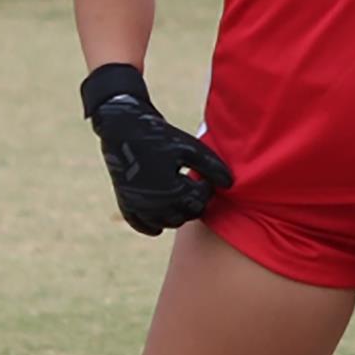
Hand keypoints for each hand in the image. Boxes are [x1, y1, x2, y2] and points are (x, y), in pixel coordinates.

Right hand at [81, 64, 232, 235]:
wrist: (123, 128)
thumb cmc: (161, 137)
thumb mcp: (190, 148)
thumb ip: (212, 167)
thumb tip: (230, 184)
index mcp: (172, 191)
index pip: (200, 203)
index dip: (206, 190)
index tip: (203, 176)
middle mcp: (154, 205)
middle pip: (185, 216)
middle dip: (193, 203)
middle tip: (193, 185)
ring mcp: (138, 207)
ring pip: (166, 223)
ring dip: (176, 213)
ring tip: (179, 192)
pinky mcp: (127, 205)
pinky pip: (144, 226)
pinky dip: (154, 225)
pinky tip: (162, 216)